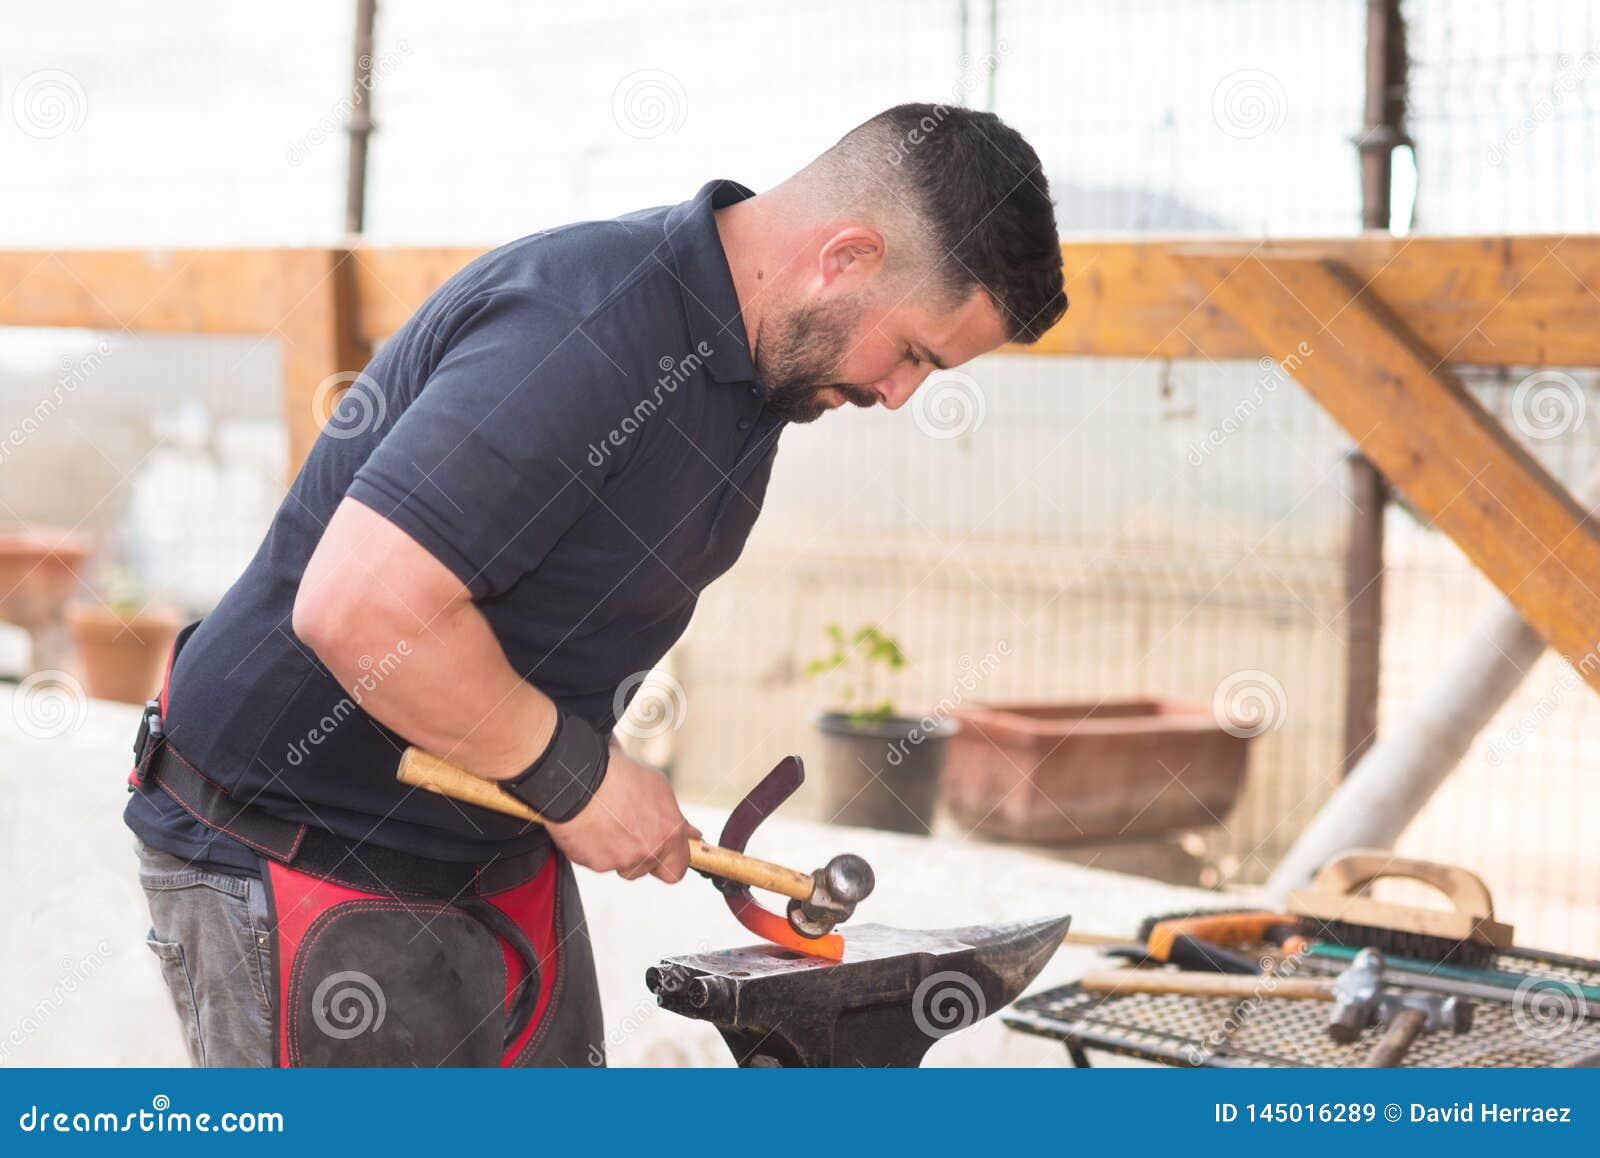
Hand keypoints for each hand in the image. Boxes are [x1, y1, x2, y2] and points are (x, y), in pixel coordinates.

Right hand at [545, 747, 699, 882]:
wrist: (579, 776)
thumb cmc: (617, 774)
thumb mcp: (657, 787)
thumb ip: (675, 818)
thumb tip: (692, 834)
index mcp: (669, 831)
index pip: (679, 868)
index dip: (670, 861)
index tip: (665, 855)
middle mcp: (648, 849)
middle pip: (647, 869)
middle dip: (640, 858)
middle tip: (629, 834)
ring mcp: (621, 859)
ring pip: (622, 866)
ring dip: (616, 853)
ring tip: (606, 824)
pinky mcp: (595, 864)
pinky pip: (597, 862)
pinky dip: (594, 849)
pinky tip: (591, 826)